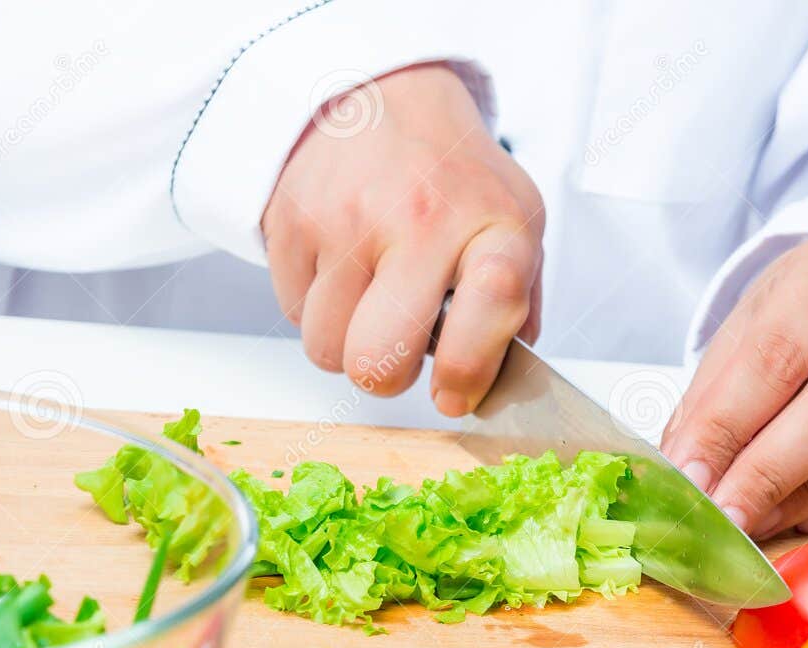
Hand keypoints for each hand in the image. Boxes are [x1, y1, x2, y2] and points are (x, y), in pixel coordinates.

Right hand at [262, 64, 544, 415]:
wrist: (376, 94)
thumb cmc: (450, 174)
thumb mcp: (512, 219)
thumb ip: (517, 303)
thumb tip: (491, 382)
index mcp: (490, 222)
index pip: (492, 303)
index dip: (469, 368)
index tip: (454, 394)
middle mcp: (419, 219)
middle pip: (377, 362)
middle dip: (387, 376)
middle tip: (399, 349)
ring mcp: (346, 221)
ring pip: (326, 350)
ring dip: (346, 342)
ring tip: (369, 298)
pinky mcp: (290, 221)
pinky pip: (291, 314)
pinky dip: (314, 307)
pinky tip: (340, 268)